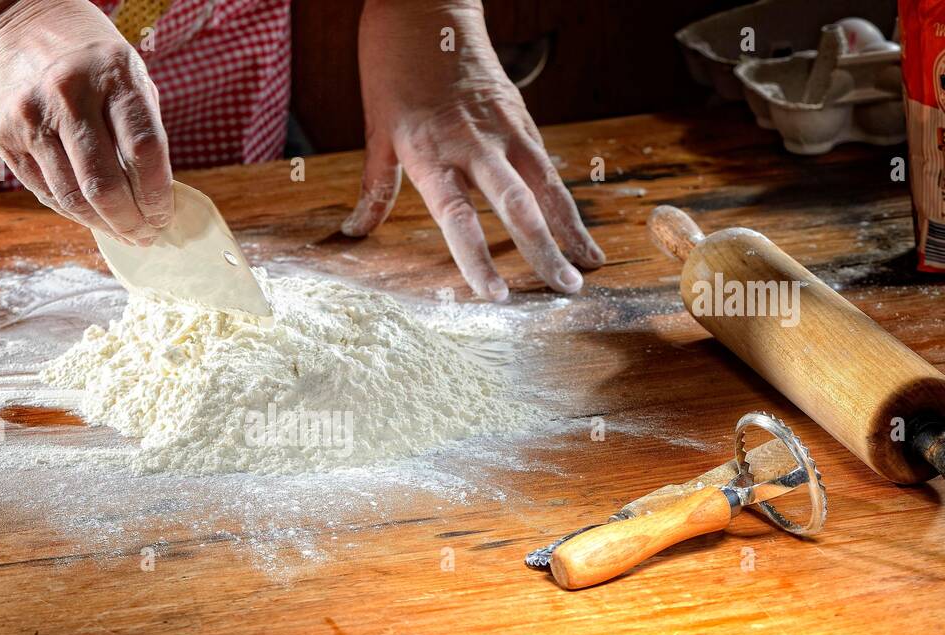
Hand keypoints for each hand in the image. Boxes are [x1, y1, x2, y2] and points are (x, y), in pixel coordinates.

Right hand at [0, 0, 171, 242]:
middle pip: (104, 185)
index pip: (143, 151)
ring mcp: (31, 116)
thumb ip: (142, 131)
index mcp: (112, 75)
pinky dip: (73, 212)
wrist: (14, 26)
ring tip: (122, 232)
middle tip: (145, 236)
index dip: (157, 196)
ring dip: (102, 225)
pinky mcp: (4, 135)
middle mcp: (68, 95)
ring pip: (71, 197)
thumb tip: (155, 199)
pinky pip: (45, 191)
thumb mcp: (129, 76)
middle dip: (130, 222)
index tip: (164, 217)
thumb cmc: (89, 60)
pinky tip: (91, 215)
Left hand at [343, 0, 603, 298]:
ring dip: (570, 227)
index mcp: (430, 150)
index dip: (478, 259)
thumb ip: (376, 186)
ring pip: (546, 183)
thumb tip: (353, 233)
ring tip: (590, 265)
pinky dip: (563, 197)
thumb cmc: (392, 64)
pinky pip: (545, 162)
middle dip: (545, 251)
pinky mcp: (520, 113)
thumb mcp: (376, 126)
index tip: (496, 295)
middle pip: (517, 205)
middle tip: (567, 291)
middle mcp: (473, 141)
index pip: (458, 217)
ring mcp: (503, 126)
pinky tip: (576, 226)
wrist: (425, 1)